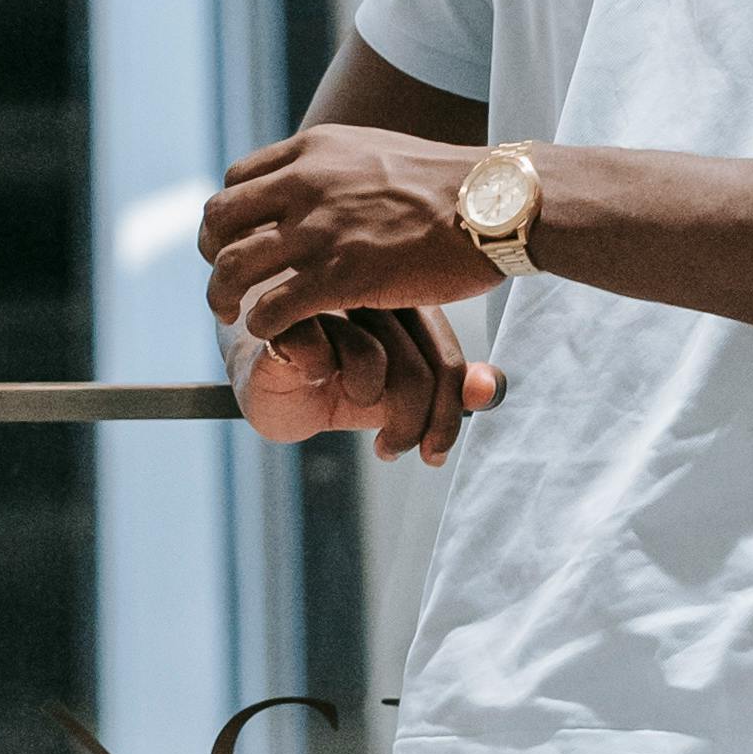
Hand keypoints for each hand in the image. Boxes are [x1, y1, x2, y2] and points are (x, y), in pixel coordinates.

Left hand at [201, 123, 496, 337]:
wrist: (497, 201)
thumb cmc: (454, 186)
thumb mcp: (381, 152)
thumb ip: (342, 168)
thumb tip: (325, 183)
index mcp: (315, 151)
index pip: (237, 180)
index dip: (228, 217)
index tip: (238, 242)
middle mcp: (307, 183)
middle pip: (221, 218)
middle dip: (213, 254)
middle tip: (225, 282)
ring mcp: (321, 230)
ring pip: (234, 266)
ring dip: (222, 295)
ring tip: (230, 314)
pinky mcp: (341, 276)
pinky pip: (272, 307)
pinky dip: (261, 324)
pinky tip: (273, 333)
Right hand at [236, 308, 499, 464]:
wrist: (262, 377)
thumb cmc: (334, 379)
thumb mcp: (395, 391)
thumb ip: (444, 390)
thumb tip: (490, 392)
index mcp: (407, 309)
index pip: (445, 362)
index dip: (447, 415)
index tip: (433, 454)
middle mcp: (374, 299)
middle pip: (419, 367)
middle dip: (411, 423)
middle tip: (391, 448)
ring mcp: (332, 303)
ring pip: (376, 359)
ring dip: (367, 400)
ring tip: (352, 402)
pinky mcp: (286, 313)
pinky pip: (325, 352)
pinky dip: (323, 376)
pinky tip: (312, 377)